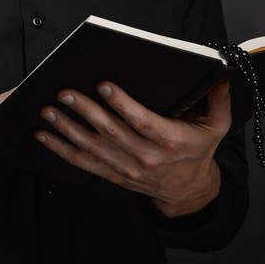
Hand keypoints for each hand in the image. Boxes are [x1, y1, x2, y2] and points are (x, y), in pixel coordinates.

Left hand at [34, 79, 231, 215]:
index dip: (122, 104)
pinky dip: (61, 149)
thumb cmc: (198, 150)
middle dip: (85, 110)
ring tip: (48, 110)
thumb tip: (219, 72)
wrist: (188, 191)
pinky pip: (82, 162)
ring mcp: (126, 168)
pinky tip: (44, 135)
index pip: (143, 121)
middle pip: (111, 132)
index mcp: (170, 140)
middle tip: (65, 92)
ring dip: (67, 128)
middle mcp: (146, 157)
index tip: (105, 85)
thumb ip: (218, 98)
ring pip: (92, 147)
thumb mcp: (216, 125)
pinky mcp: (113, 175)